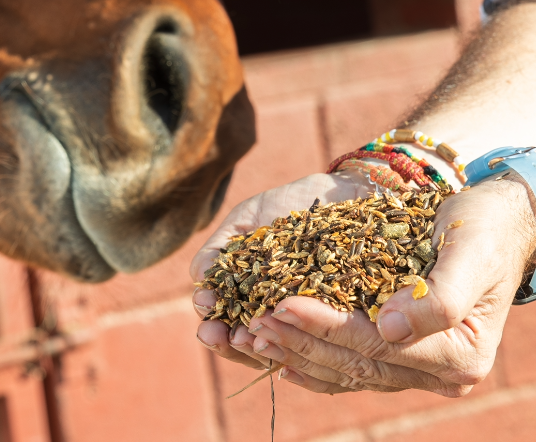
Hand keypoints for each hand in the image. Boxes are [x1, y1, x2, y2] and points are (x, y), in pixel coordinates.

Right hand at [190, 172, 371, 370]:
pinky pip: (318, 330)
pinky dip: (300, 332)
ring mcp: (306, 315)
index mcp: (249, 298)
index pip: (225, 326)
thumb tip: (198, 281)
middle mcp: (276, 313)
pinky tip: (285, 326)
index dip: (213, 329)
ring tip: (249, 335)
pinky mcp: (337, 311)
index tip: (207, 319)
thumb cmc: (285, 205)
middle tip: (220, 335)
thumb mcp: (245, 221)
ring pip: (280, 345)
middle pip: (248, 343)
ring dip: (260, 346)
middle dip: (229, 343)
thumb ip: (218, 249)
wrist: (337, 190)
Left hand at [193, 175, 535, 395]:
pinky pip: (348, 368)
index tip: (281, 303)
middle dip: (298, 342)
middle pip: (354, 363)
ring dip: (294, 353)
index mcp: (459, 356)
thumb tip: (392, 329)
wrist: (500, 224)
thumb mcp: (471, 251)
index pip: (376, 346)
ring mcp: (418, 371)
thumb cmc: (484, 228)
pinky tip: (276, 352)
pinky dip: (310, 360)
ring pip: (344, 371)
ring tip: (248, 333)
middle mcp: (440, 375)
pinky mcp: (400, 358)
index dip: (325, 326)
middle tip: (248, 321)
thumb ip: (441, 296)